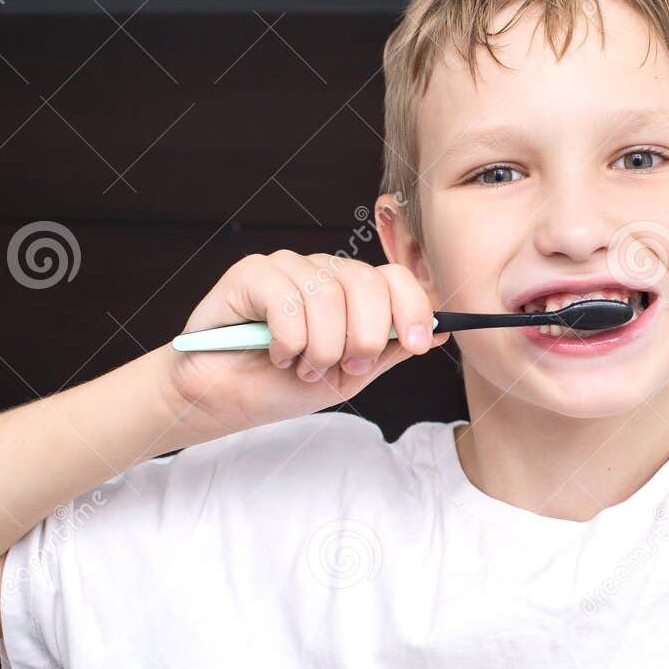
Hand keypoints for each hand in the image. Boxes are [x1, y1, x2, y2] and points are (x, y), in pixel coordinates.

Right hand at [161, 251, 450, 440]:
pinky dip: (287, 340)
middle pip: (366, 284)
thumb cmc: (283, 386)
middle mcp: (322, 273)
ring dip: (319, 348)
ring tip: (301, 368)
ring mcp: (287, 268)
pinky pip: (286, 299)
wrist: (225, 400)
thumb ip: (391, 350)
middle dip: (363, 338)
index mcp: (352, 292)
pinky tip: (274, 353)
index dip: (412, 309)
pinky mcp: (250, 274)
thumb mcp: (350, 376)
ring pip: (327, 297)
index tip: (418, 345)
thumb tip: (444, 329)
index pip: (395, 279)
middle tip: (341, 367)